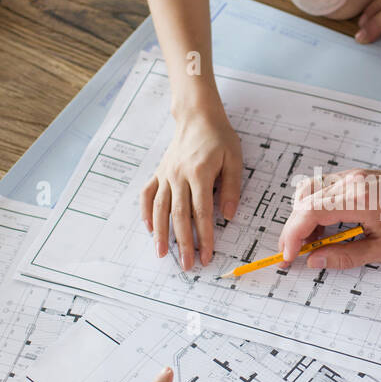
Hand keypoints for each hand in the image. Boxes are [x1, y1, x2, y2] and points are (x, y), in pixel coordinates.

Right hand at [141, 102, 242, 269]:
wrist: (197, 116)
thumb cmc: (219, 137)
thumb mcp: (234, 159)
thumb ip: (232, 188)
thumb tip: (229, 216)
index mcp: (199, 173)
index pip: (202, 212)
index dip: (205, 236)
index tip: (207, 255)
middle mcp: (179, 176)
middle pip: (180, 216)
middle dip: (184, 243)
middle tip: (187, 265)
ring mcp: (166, 175)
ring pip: (161, 209)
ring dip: (161, 234)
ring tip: (163, 255)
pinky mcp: (159, 173)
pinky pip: (148, 195)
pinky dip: (146, 212)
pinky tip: (149, 229)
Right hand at [278, 155, 380, 269]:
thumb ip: (345, 256)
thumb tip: (314, 260)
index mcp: (357, 199)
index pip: (310, 213)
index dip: (293, 236)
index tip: (289, 256)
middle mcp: (349, 182)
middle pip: (304, 203)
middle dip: (293, 230)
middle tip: (292, 254)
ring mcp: (349, 176)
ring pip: (308, 192)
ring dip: (302, 218)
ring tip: (311, 242)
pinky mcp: (352, 176)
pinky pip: (321, 189)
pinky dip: (313, 208)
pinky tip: (322, 227)